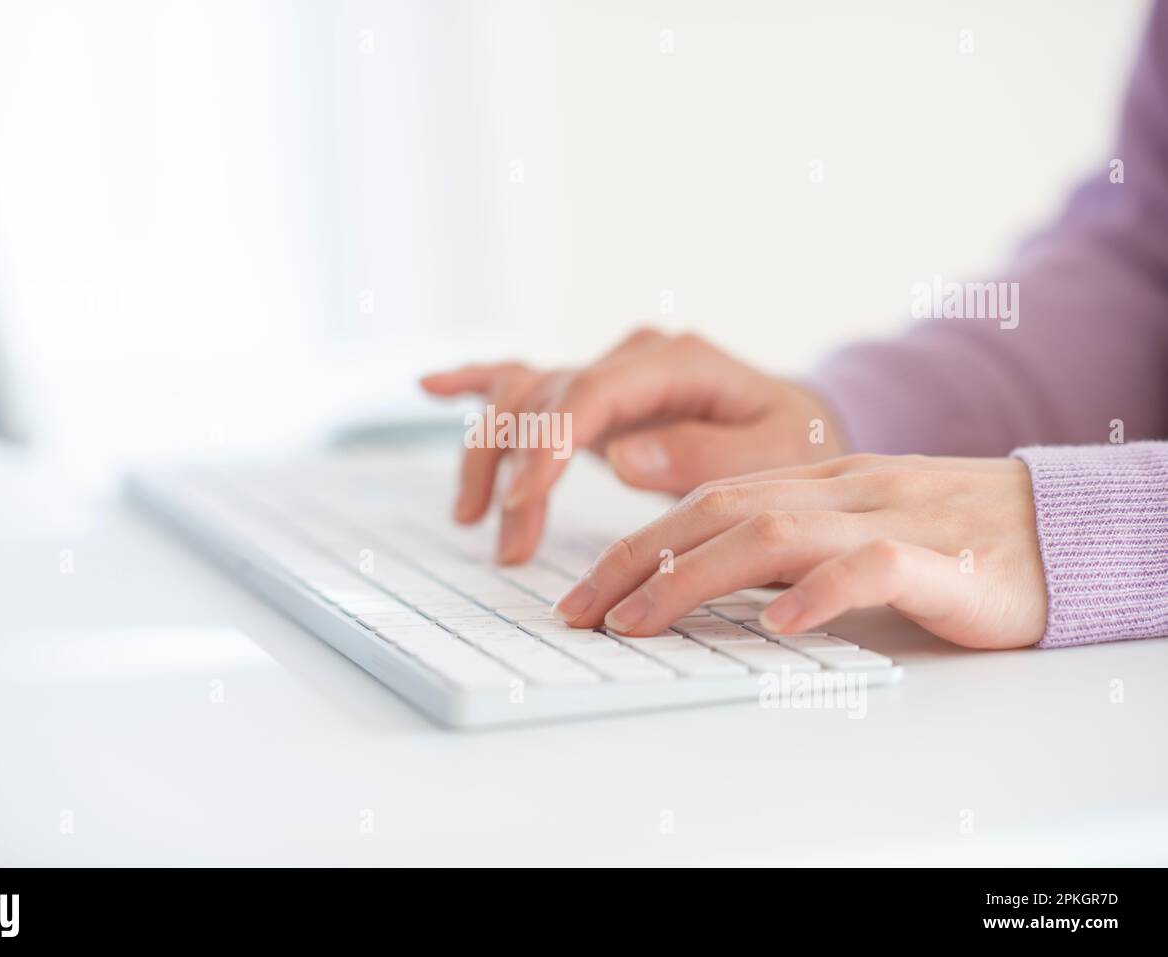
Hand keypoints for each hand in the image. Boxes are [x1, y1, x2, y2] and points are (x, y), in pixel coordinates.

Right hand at [420, 328, 844, 562]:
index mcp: (675, 361)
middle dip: (518, 473)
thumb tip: (622, 456)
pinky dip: (475, 383)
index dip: (549, 447)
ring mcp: (606, 370)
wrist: (797, 426)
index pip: (592, 395)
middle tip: (510, 547)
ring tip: (476, 520)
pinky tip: (429, 386)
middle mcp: (631, 357)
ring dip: (491, 455)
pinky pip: (523, 379)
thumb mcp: (772, 455)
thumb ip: (701, 455)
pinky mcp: (590, 393)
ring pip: (522, 396)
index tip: (524, 503)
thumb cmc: (791, 443)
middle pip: (546, 400)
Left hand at [553, 454, 1047, 649]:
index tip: (582, 593)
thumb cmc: (949, 540)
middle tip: (579, 612)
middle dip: (636, 561)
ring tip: (641, 623)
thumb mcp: (852, 529)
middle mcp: (838, 491)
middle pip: (717, 512)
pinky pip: (872, 567)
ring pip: (774, 534)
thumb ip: (785, 547)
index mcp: (814, 482)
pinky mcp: (941, 559)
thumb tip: (696, 586)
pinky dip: (821, 593)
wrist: (1062, 529)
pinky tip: (781, 626)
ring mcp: (888, 518)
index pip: (704, 503)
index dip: (635, 546)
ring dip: (695, 580)